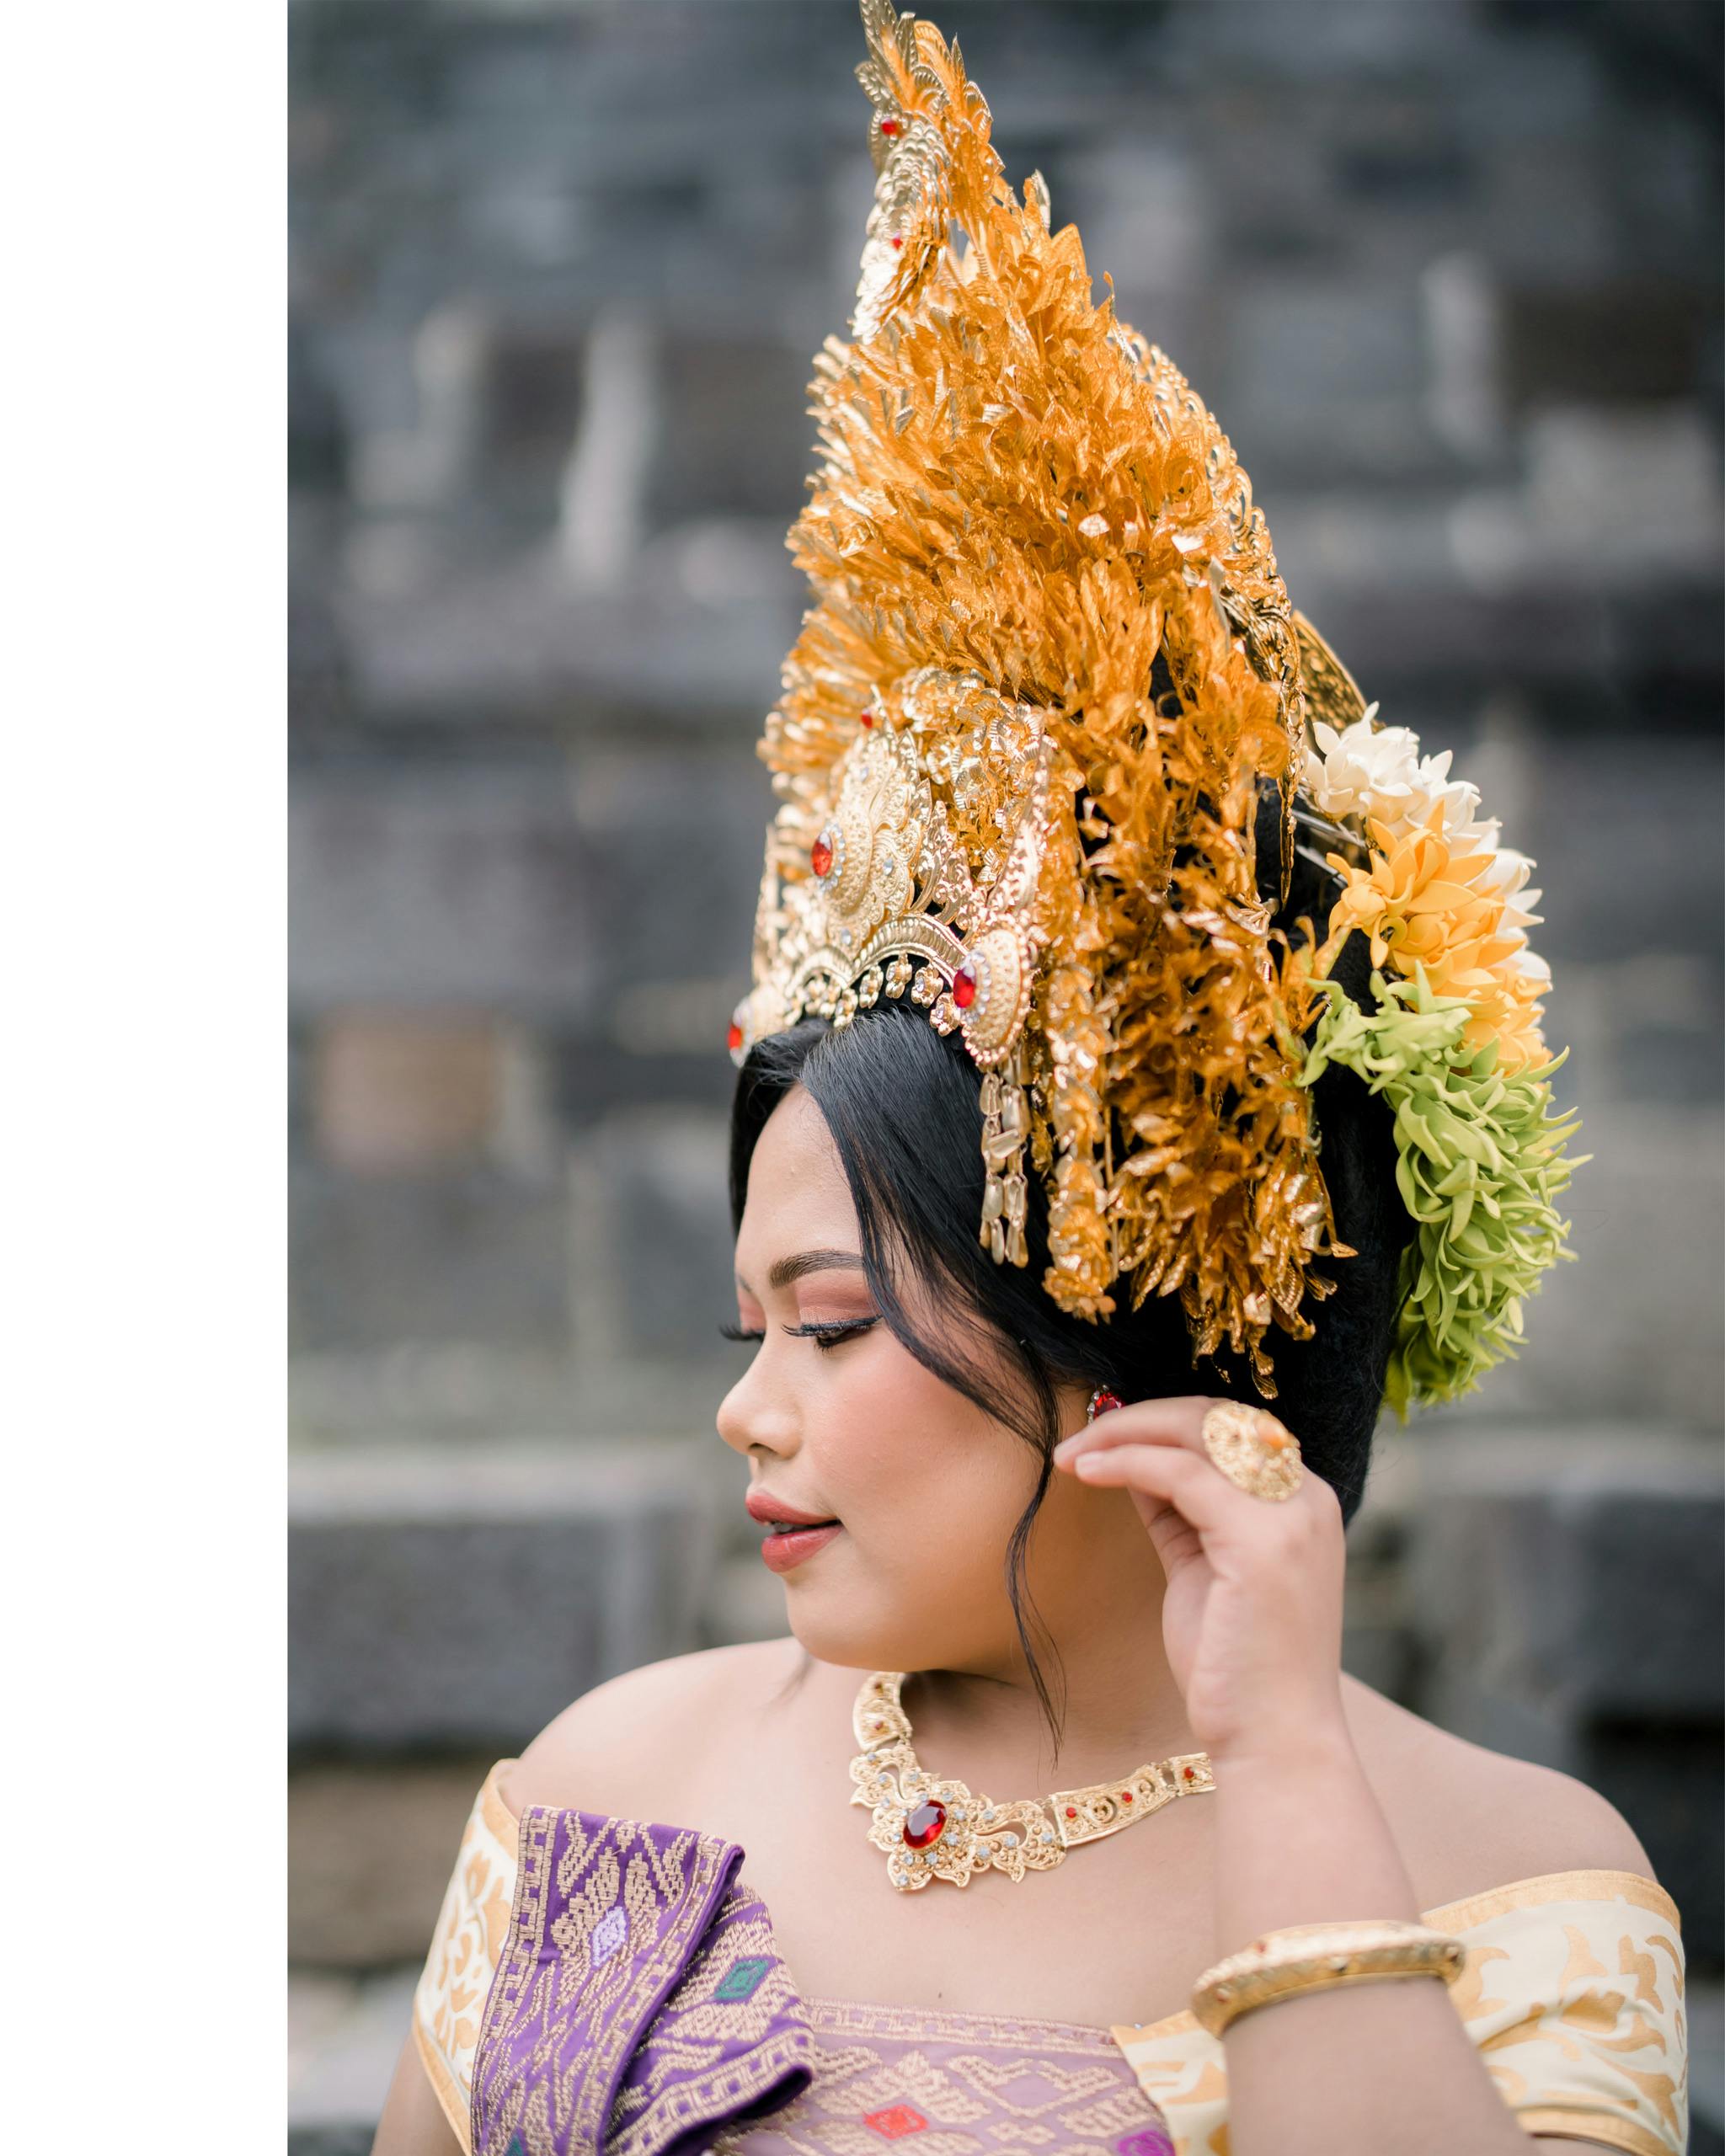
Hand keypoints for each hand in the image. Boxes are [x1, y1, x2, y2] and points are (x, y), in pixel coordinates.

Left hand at [1052, 1396, 1348, 1766]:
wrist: (1274, 1743)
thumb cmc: (1235, 1668)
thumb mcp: (1202, 1568)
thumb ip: (1179, 1511)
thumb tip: (1132, 1458)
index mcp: (1302, 1501)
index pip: (1229, 1427)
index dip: (1161, 1421)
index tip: (1103, 1437)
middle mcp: (1307, 1496)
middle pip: (1213, 1416)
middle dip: (1136, 1418)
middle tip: (1076, 1441)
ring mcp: (1290, 1515)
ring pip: (1195, 1431)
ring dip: (1121, 1433)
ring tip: (1069, 1454)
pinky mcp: (1260, 1538)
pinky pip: (1178, 1472)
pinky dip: (1126, 1461)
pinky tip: (1087, 1472)